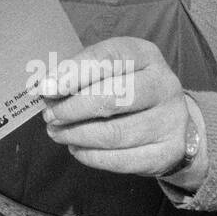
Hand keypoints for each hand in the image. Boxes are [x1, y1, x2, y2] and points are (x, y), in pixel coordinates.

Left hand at [38, 36, 202, 179]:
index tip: (46, 89)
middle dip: (72, 109)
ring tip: (57, 133)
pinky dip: (92, 156)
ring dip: (77, 135)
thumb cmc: (127, 88)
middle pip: (112, 97)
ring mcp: (170, 120)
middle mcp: (164, 85)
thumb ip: (78, 74)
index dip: (74, 73)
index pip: (107, 59)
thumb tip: (46, 89)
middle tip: (49, 116)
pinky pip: (122, 159)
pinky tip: (76, 148)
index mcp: (146, 55)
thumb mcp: (108, 70)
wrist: (170, 121)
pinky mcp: (168, 152)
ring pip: (115, 133)